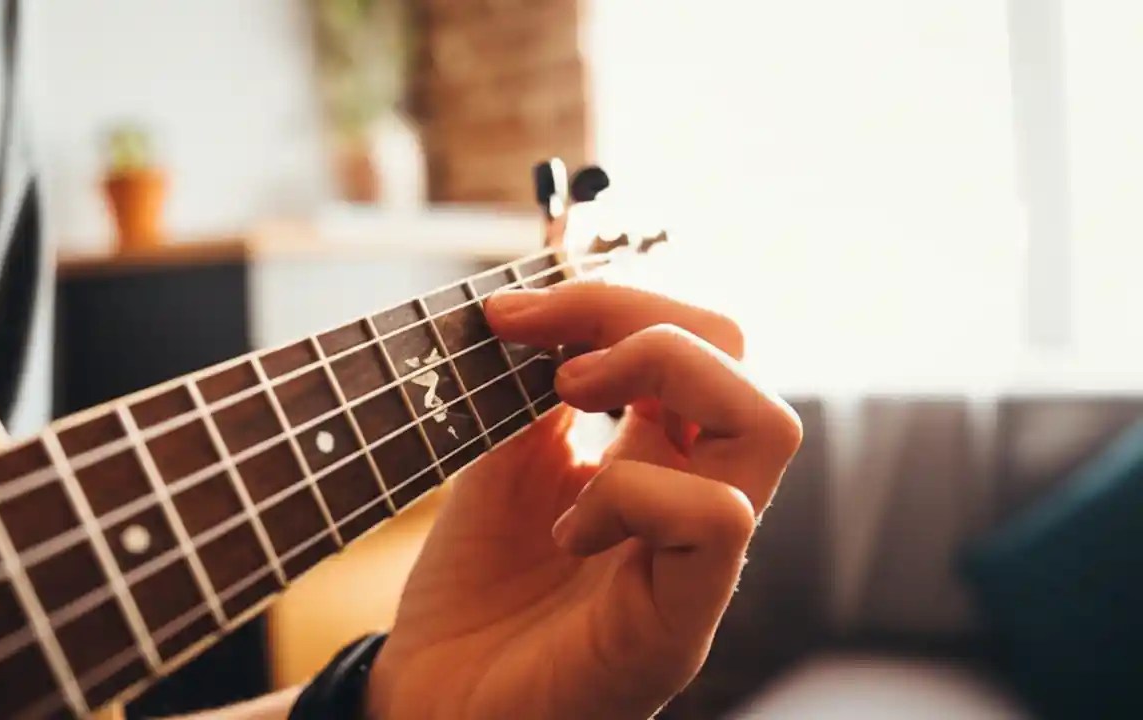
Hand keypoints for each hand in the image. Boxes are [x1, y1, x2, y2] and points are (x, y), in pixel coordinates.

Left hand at [365, 282, 801, 719]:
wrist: (433, 700)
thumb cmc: (473, 592)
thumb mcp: (502, 463)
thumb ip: (539, 393)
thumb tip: (558, 304)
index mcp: (659, 458)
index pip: (695, 345)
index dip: (612, 304)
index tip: (509, 313)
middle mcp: (694, 501)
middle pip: (744, 367)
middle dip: (649, 324)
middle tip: (557, 359)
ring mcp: (699, 564)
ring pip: (767, 429)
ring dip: (662, 380)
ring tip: (572, 400)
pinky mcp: (681, 624)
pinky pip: (717, 518)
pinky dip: (637, 491)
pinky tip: (572, 529)